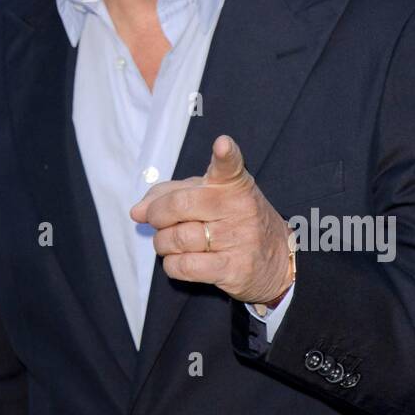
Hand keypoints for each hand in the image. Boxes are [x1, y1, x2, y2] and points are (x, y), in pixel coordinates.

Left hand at [129, 134, 292, 305]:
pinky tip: (179, 260)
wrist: (277, 260)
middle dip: (157, 215)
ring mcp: (238, 239)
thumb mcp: (210, 196)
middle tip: (157, 220)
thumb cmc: (233, 220)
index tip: (222, 145)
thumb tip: (137, 211)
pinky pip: (185, 266)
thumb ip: (171, 193)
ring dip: (162, 243)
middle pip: (179, 205)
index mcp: (233, 184)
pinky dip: (172, 264)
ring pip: (177, 238)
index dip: (225, 155)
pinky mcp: (233, 269)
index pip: (230, 166)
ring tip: (170, 242)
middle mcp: (238, 208)